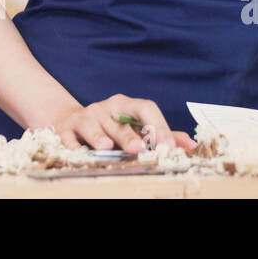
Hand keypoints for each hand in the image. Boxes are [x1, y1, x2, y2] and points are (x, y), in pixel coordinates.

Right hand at [52, 94, 197, 153]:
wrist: (70, 121)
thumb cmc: (110, 126)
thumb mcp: (135, 126)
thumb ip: (161, 135)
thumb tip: (191, 145)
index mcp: (126, 105)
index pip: (145, 107)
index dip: (158, 124)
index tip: (169, 145)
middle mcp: (105, 107)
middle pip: (119, 119)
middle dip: (128, 134)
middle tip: (139, 148)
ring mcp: (85, 116)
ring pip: (92, 124)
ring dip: (99, 136)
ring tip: (106, 147)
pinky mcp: (66, 128)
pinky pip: (68, 136)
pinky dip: (73, 145)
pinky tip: (78, 153)